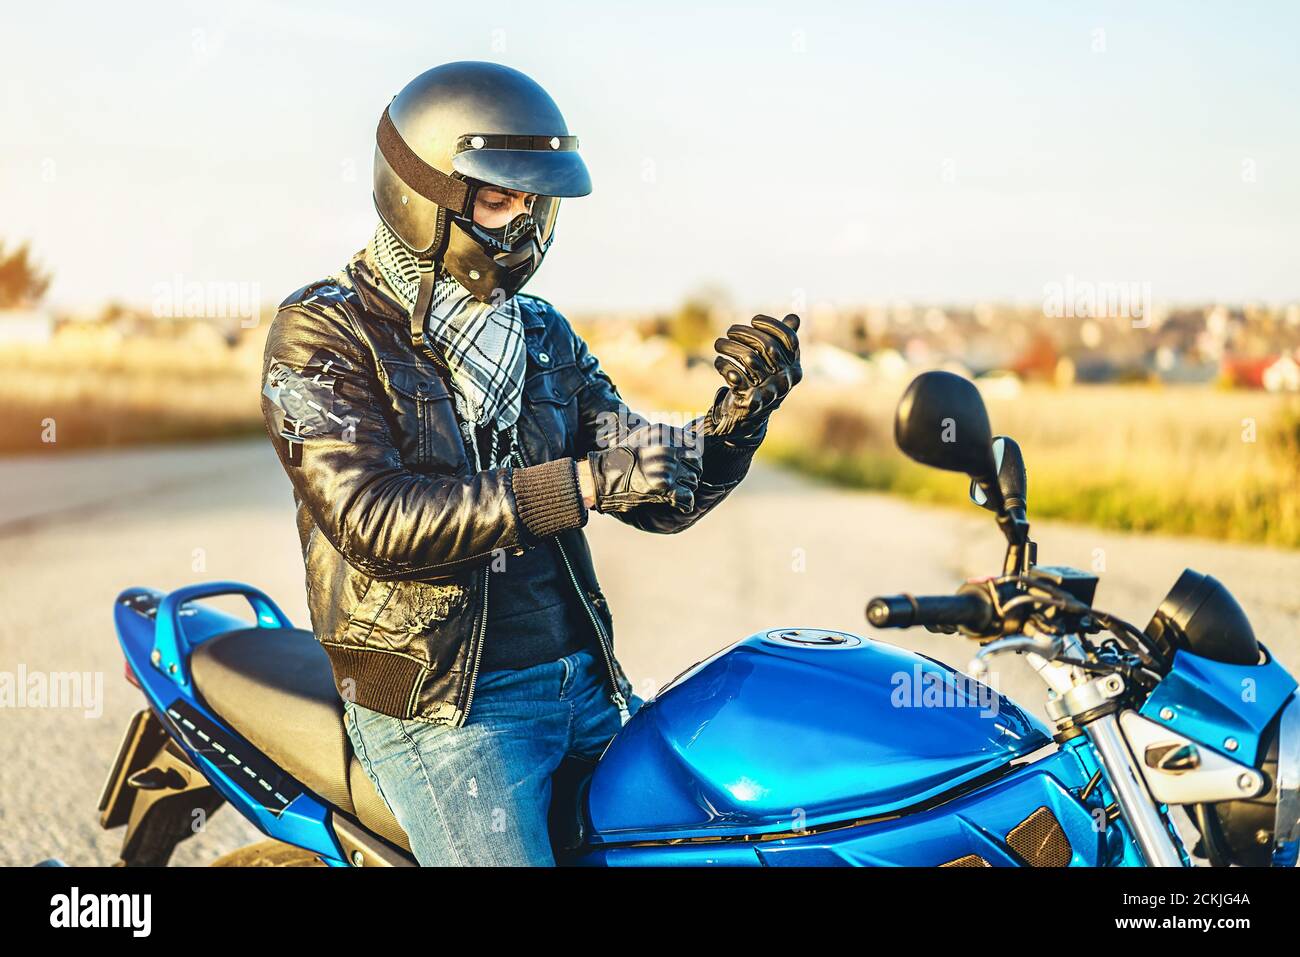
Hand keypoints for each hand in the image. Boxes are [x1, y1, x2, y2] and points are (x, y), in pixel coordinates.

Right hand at [587, 424, 701, 513]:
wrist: (604, 475)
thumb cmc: (622, 458)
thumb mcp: (642, 437)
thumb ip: (664, 438)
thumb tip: (687, 442)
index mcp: (664, 433)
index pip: (694, 445)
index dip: (692, 458)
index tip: (686, 465)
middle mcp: (668, 448)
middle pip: (696, 463)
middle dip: (691, 473)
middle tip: (681, 480)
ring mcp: (667, 467)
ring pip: (693, 480)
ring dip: (687, 488)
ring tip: (675, 492)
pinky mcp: (664, 486)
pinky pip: (687, 497)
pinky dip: (686, 504)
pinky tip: (680, 505)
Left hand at [705, 313, 801, 437]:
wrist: (748, 417)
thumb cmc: (760, 383)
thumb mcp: (775, 364)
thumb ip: (783, 341)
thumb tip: (795, 317)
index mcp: (794, 369)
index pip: (790, 339)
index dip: (773, 325)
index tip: (754, 320)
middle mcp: (785, 381)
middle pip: (768, 346)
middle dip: (746, 333)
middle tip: (730, 330)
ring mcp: (769, 392)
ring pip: (749, 358)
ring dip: (729, 347)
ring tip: (719, 343)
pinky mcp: (750, 401)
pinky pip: (735, 375)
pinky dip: (724, 365)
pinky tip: (719, 361)